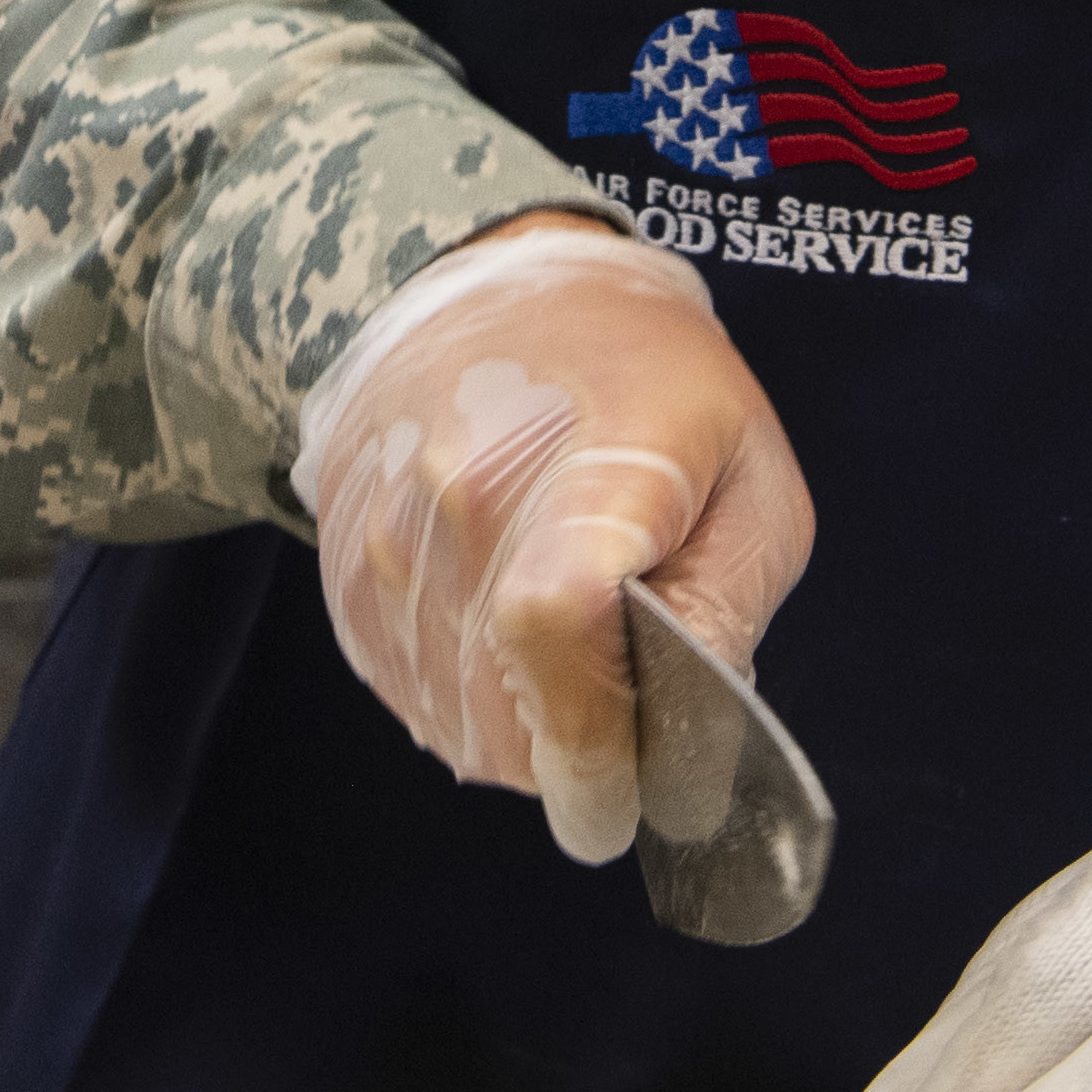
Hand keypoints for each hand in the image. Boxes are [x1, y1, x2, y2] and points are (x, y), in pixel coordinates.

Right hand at [293, 220, 812, 860]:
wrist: (485, 285)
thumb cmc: (647, 382)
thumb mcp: (749, 477)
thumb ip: (725, 613)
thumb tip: (678, 744)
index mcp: (584, 468)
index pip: (556, 625)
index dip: (588, 741)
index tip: (613, 807)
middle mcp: (459, 503)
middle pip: (504, 708)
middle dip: (573, 751)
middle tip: (620, 706)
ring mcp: (385, 536)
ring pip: (451, 715)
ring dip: (516, 726)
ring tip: (565, 644)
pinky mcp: (342, 564)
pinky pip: (405, 686)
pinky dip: (462, 695)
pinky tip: (501, 630)